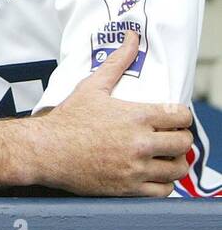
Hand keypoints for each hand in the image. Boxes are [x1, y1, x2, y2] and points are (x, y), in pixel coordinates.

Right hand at [32, 31, 192, 195]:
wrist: (44, 149)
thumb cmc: (67, 119)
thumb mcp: (92, 86)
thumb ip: (117, 62)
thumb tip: (132, 39)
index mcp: (136, 117)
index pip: (181, 117)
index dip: (181, 117)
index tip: (172, 119)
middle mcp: (140, 143)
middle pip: (184, 142)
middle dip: (180, 138)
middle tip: (169, 137)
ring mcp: (135, 168)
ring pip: (178, 168)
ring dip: (175, 161)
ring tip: (164, 157)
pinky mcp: (128, 188)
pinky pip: (163, 190)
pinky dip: (163, 183)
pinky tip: (153, 174)